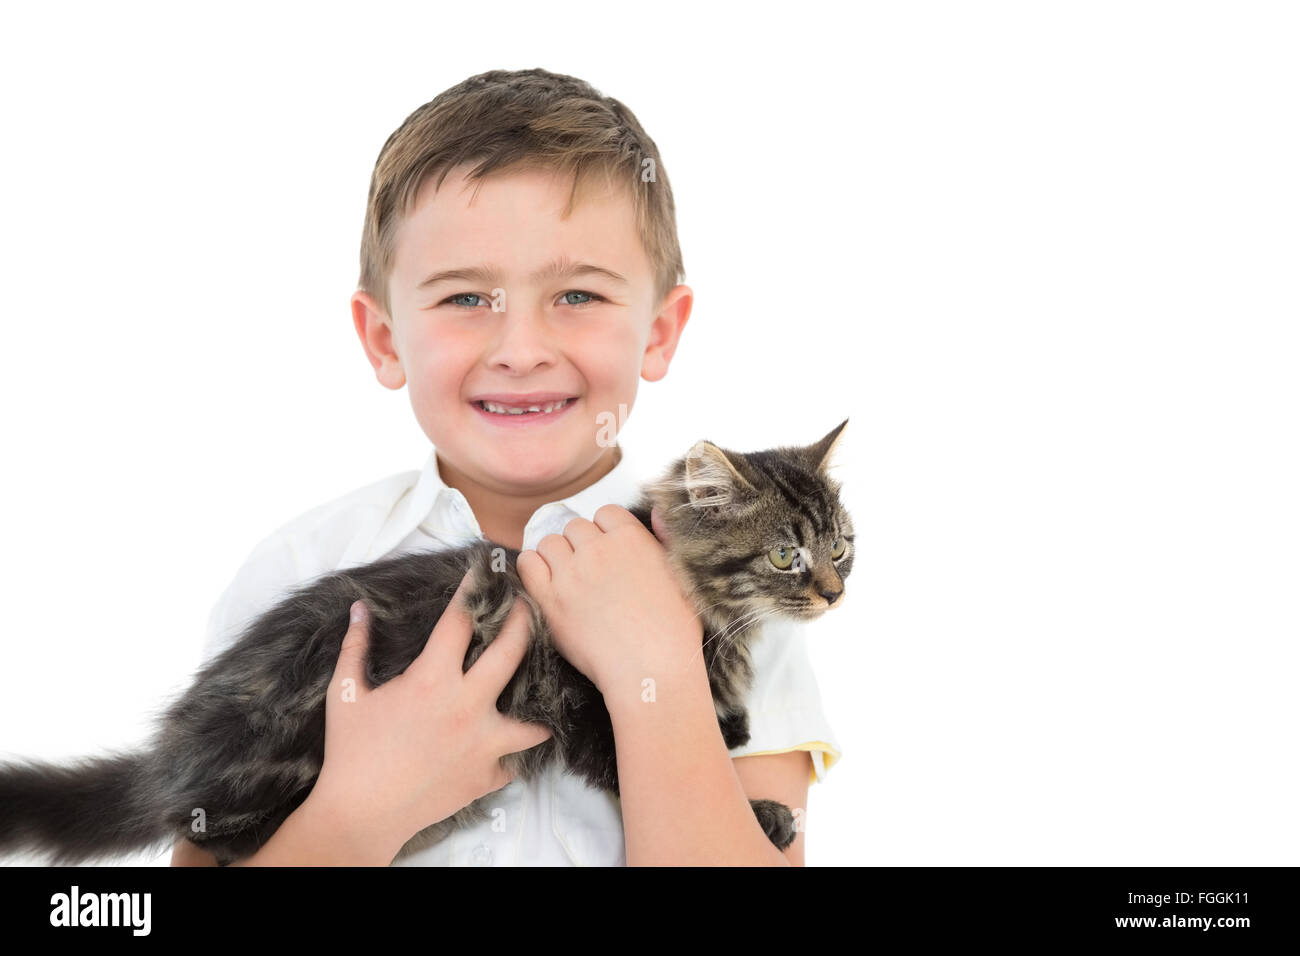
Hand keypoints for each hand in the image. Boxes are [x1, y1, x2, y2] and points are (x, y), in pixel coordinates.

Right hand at [311, 571, 551, 861]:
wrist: (360, 814)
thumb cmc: (350, 752)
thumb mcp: (345, 693)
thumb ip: (356, 646)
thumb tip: (359, 609)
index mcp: (431, 680)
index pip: (460, 622)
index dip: (473, 592)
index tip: (484, 573)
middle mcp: (466, 706)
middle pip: (512, 652)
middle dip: (524, 622)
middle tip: (529, 607)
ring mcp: (483, 743)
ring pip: (533, 718)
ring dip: (537, 703)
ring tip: (542, 688)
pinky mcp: (487, 775)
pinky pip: (513, 760)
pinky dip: (512, 752)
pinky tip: (512, 743)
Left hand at [516, 504, 704, 702]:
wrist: (651, 671)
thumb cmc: (673, 632)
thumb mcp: (682, 576)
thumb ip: (666, 539)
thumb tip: (657, 512)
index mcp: (632, 539)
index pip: (605, 513)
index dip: (606, 531)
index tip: (609, 551)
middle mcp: (599, 550)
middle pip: (576, 527)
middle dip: (581, 545)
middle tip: (590, 572)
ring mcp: (572, 573)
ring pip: (550, 542)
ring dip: (557, 556)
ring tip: (568, 579)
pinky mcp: (550, 599)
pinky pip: (528, 564)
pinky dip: (533, 567)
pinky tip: (546, 582)